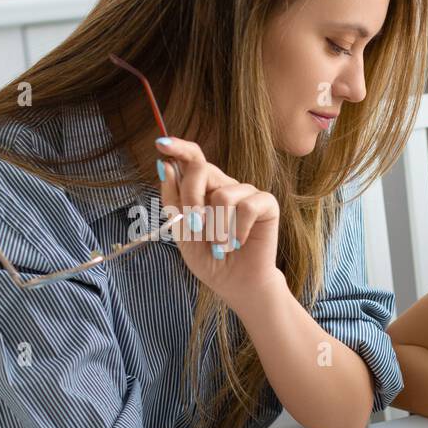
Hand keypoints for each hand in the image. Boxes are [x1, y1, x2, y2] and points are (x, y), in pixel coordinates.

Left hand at [155, 136, 282, 312]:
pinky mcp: (266, 205)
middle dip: (191, 198)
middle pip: (201, 169)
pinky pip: (247, 207)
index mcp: (203, 190)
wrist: (237, 284)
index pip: (192, 158)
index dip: (178, 147)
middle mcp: (225, 186)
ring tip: (220, 246)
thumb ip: (173, 201)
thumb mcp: (182, 232)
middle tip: (196, 226)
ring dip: (217, 227)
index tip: (161, 144)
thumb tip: (166, 165)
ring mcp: (247, 194)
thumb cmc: (210, 260)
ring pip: (223, 194)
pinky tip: (239, 243)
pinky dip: (238, 230)